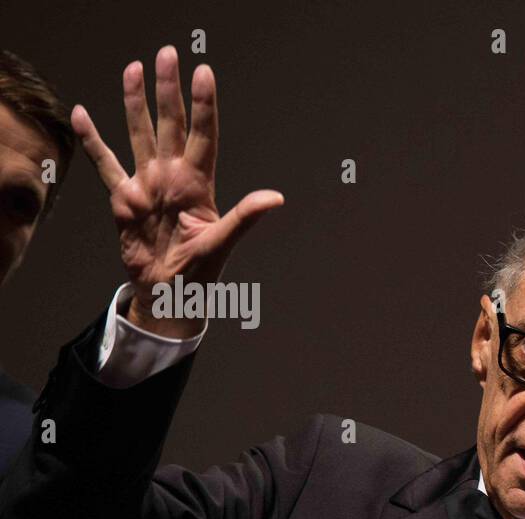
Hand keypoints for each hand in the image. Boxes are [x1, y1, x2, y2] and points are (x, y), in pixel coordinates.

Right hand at [70, 45, 282, 337]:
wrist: (170, 294)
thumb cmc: (200, 273)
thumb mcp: (222, 243)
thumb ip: (245, 217)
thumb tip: (277, 198)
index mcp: (198, 185)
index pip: (203, 135)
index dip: (203, 105)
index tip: (204, 72)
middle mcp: (173, 177)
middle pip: (171, 124)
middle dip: (169, 90)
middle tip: (167, 53)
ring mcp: (148, 184)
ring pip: (141, 133)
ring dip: (136, 102)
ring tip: (134, 68)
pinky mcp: (124, 198)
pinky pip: (107, 163)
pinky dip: (94, 140)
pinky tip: (84, 115)